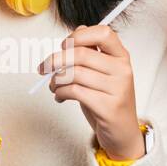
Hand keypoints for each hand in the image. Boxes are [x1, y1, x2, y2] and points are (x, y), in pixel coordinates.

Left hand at [37, 24, 145, 160]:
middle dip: (55, 60)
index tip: (64, 46)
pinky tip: (60, 97)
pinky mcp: (108, 107)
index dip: (79, 36)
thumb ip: (90, 54)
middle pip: (81, 54)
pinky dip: (60, 93)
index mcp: (121, 57)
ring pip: (74, 74)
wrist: (122, 133)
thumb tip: (71, 37)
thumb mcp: (101, 74)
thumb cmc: (107, 100)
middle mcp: (122, 70)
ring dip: (56, 80)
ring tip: (54, 86)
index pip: (103, 32)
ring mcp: (117, 89)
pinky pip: (74, 91)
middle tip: (44, 68)